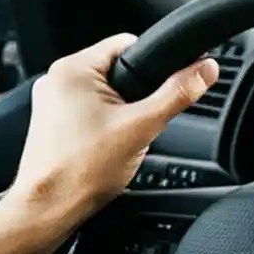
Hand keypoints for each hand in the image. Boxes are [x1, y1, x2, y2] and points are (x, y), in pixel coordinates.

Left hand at [0, 33, 218, 253]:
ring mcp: (51, 103)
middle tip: (139, 123)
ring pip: (107, 93)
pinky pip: (92, 111)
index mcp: (73, 69)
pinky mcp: (52, 123)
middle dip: (139, 95)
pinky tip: (108, 147)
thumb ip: (178, 93)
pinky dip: (107, 124)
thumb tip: (205, 69)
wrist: (48, 209)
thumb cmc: (80, 170)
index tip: (171, 82)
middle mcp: (57, 80)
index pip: (128, 44)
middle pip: (118, 70)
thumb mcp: (143, 126)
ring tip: (121, 138)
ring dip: (123, 111)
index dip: (156, 63)